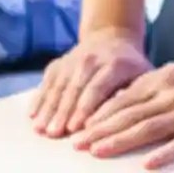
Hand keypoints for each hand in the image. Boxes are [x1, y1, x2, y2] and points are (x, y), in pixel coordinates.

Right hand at [30, 27, 152, 137]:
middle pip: (74, 89)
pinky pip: (47, 81)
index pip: (97, 88)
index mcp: (115, 64)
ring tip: (40, 129)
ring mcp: (72, 59)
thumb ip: (132, 97)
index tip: (75, 128)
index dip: (85, 108)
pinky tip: (32, 114)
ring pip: (58, 86)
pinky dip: (39, 98)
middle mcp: (91, 59)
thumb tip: (121, 119)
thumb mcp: (141, 78)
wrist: (112, 38)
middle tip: (54, 134)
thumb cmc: (131, 68)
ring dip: (48, 109)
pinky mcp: (59, 63)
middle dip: (63, 113)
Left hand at [71, 51, 173, 169]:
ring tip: (97, 152)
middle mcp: (172, 92)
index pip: (123, 98)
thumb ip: (154, 90)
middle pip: (129, 113)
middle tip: (76, 144)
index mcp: (163, 79)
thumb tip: (125, 103)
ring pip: (149, 126)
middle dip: (100, 129)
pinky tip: (148, 165)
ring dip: (120, 140)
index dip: (99, 114)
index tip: (78, 128)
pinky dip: (165, 154)